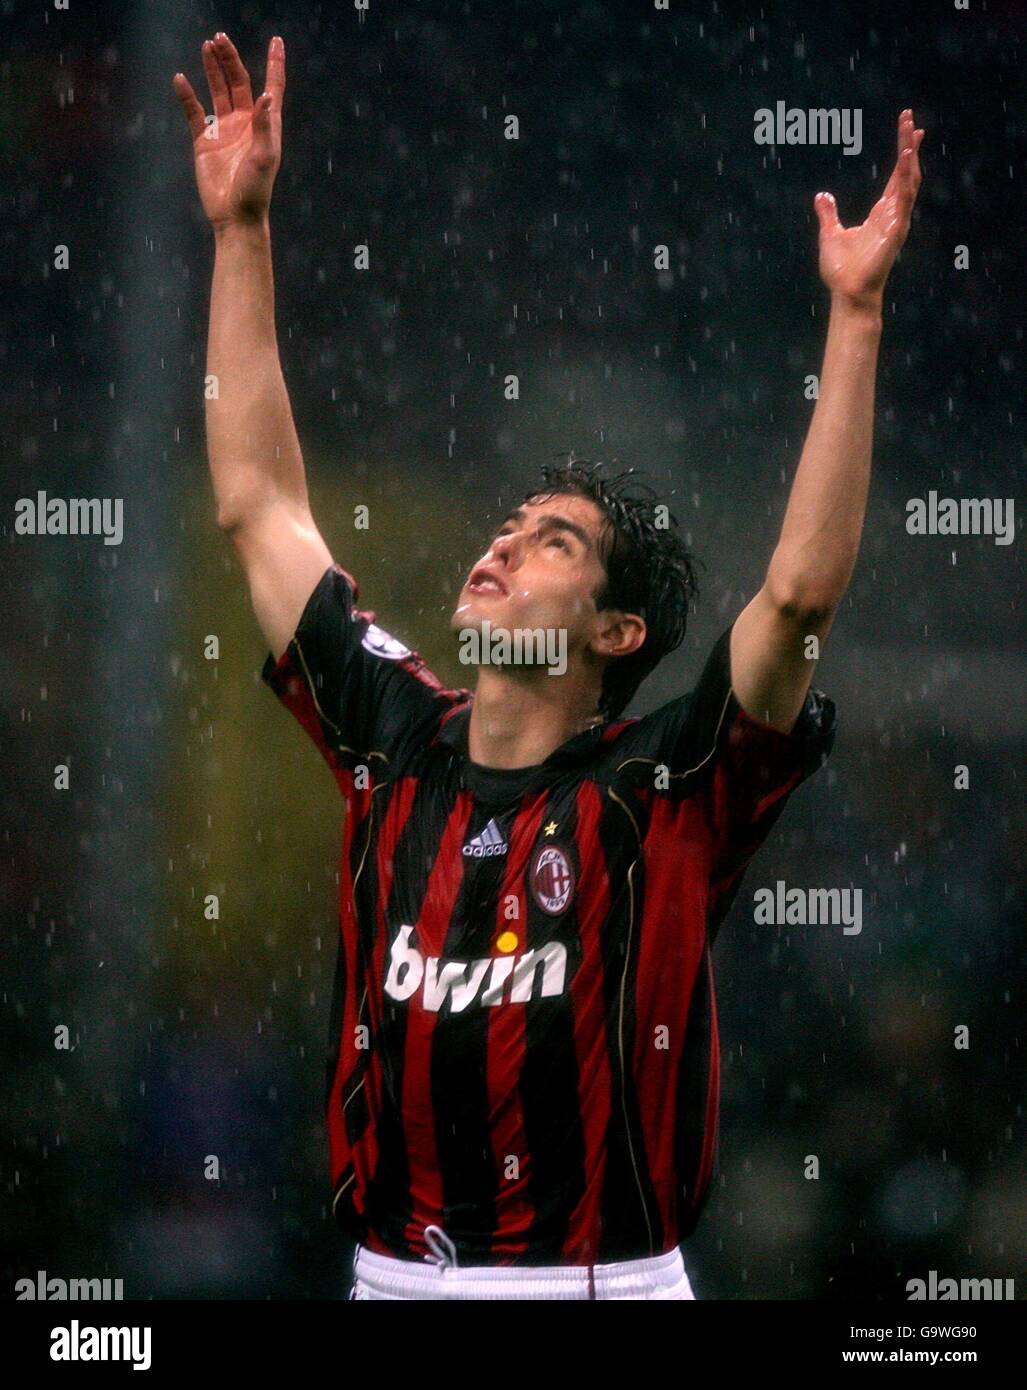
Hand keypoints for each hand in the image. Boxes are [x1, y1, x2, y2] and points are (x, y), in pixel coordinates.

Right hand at [173, 33, 284, 227]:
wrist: (234, 217)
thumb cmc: (255, 191)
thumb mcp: (264, 157)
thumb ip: (264, 125)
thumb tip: (266, 96)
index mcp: (265, 125)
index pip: (272, 87)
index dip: (274, 64)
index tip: (276, 41)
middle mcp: (245, 123)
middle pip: (238, 81)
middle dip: (230, 59)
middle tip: (220, 38)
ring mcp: (224, 130)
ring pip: (218, 90)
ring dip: (213, 68)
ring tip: (207, 46)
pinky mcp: (204, 140)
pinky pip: (194, 112)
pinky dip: (187, 95)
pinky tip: (180, 79)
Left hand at [814, 109, 923, 308]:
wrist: (847, 292)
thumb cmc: (842, 269)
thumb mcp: (830, 234)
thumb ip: (829, 214)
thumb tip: (822, 196)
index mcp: (881, 213)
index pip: (896, 176)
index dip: (903, 152)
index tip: (907, 129)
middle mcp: (893, 213)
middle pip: (906, 172)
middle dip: (909, 145)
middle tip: (911, 120)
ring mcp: (897, 220)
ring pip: (909, 179)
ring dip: (910, 154)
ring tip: (912, 130)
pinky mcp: (896, 228)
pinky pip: (904, 198)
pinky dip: (906, 177)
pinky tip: (905, 157)